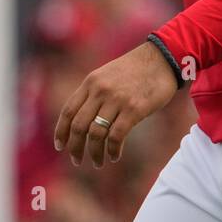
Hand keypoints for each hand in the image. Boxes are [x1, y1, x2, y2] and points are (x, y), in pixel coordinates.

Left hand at [54, 41, 178, 167]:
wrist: (161, 59)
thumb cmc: (135, 70)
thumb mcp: (107, 75)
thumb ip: (94, 93)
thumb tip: (84, 120)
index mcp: (91, 82)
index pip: (68, 111)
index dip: (61, 132)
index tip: (60, 146)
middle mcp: (100, 91)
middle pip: (78, 126)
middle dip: (75, 147)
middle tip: (77, 160)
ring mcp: (117, 100)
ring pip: (96, 134)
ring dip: (95, 153)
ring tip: (98, 162)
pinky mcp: (134, 109)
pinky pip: (116, 136)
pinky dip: (113, 150)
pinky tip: (115, 156)